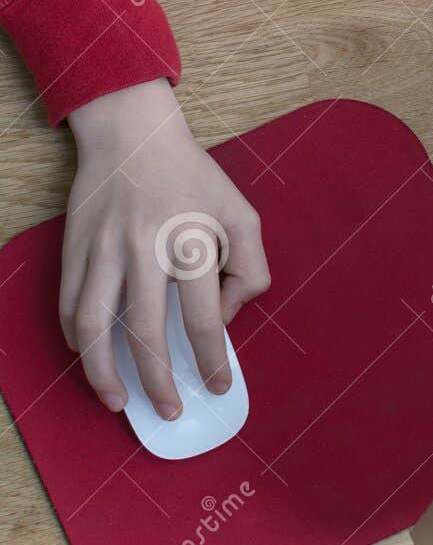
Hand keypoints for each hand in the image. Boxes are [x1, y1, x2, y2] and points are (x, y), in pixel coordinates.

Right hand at [62, 79, 269, 419]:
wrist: (133, 134)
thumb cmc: (194, 178)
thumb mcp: (240, 212)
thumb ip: (249, 268)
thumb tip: (225, 319)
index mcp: (193, 239)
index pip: (204, 317)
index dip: (211, 360)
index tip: (218, 385)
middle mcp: (146, 247)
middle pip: (146, 332)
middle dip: (158, 382)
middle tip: (169, 410)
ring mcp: (104, 249)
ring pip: (95, 325)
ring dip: (103, 373)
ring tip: (117, 402)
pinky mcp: (75, 247)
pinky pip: (69, 305)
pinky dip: (77, 340)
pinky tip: (91, 358)